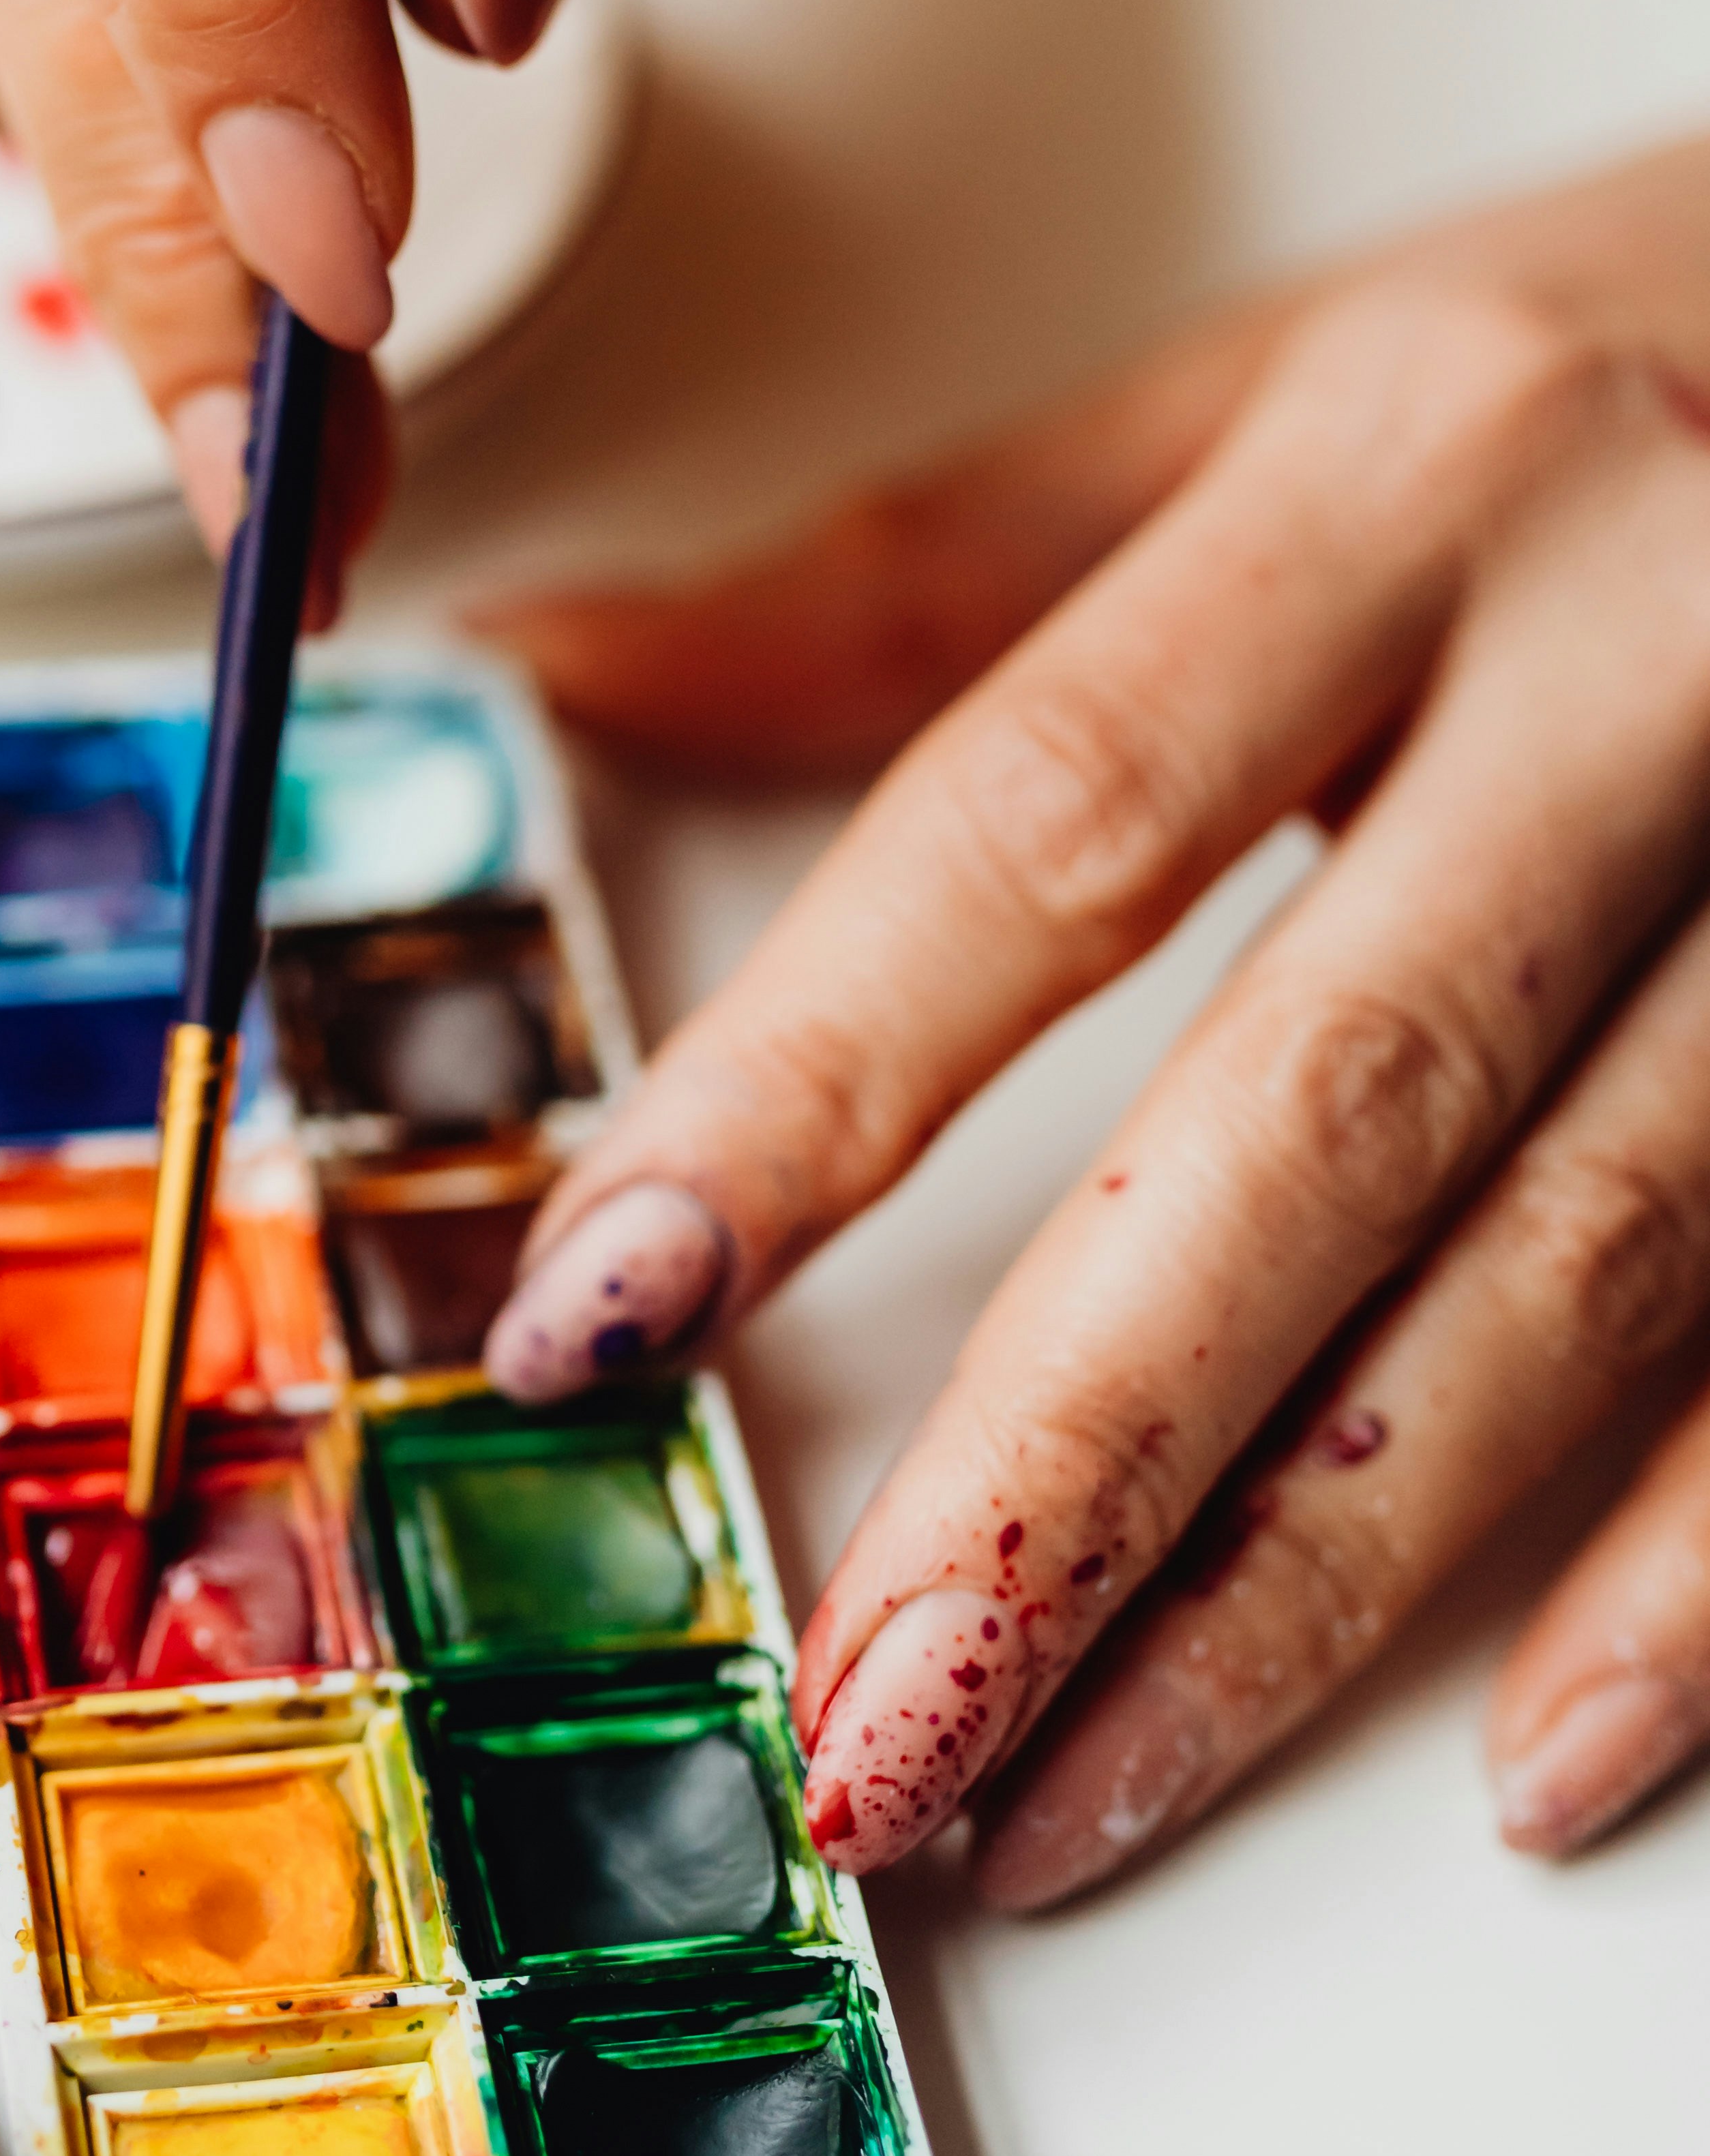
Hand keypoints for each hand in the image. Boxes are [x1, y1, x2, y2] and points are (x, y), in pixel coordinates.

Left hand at [482, 141, 1709, 1902]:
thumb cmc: (1625, 366)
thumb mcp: (1283, 385)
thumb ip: (925, 572)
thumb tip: (558, 666)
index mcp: (1416, 467)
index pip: (1049, 814)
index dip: (816, 1080)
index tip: (610, 1301)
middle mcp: (1650, 660)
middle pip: (1320, 1105)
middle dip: (1074, 1448)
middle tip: (867, 1708)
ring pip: (1569, 1277)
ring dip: (1311, 1584)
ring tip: (1068, 1789)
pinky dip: (1690, 1581)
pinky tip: (1525, 1756)